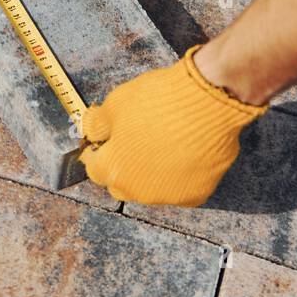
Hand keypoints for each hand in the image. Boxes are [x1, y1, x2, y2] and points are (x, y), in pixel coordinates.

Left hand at [79, 46, 266, 206]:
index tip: (103, 141)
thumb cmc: (157, 100)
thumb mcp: (116, 103)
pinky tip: (185, 153)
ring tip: (161, 146)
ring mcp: (167, 196)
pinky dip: (179, 176)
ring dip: (150, 173)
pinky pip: (180, 188)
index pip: (94, 168)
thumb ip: (97, 123)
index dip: (97, 152)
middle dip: (121, 167)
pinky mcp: (195, 195)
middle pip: (121, 184)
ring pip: (151, 189)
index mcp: (113, 170)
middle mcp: (137, 191)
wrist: (206, 101)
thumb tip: (89, 130)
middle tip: (131, 143)